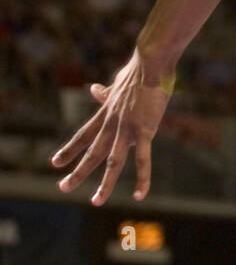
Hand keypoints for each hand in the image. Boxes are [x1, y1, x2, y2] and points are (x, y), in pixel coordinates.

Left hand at [50, 49, 173, 205]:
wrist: (151, 63)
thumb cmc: (138, 71)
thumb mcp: (117, 83)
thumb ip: (106, 92)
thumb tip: (93, 90)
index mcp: (106, 113)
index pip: (83, 135)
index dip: (69, 150)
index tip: (55, 162)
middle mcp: (112, 124)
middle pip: (92, 152)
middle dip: (77, 172)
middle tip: (63, 188)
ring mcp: (127, 129)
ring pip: (113, 161)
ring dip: (105, 183)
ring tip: (96, 201)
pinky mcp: (144, 131)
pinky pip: (143, 160)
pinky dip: (142, 179)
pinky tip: (139, 195)